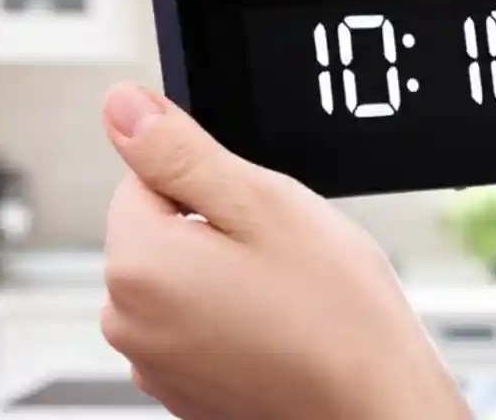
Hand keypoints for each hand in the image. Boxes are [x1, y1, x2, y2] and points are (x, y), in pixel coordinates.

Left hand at [99, 84, 470, 419]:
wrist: (374, 404)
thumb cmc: (335, 312)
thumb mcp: (262, 201)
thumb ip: (177, 150)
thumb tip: (121, 105)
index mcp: (137, 266)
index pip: (143, 178)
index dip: (208, 181)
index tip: (257, 211)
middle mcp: (127, 323)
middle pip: (158, 231)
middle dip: (214, 227)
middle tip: (280, 251)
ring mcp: (154, 365)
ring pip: (181, 279)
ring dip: (225, 274)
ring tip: (285, 294)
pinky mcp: (184, 392)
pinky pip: (195, 327)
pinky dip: (231, 319)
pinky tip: (280, 327)